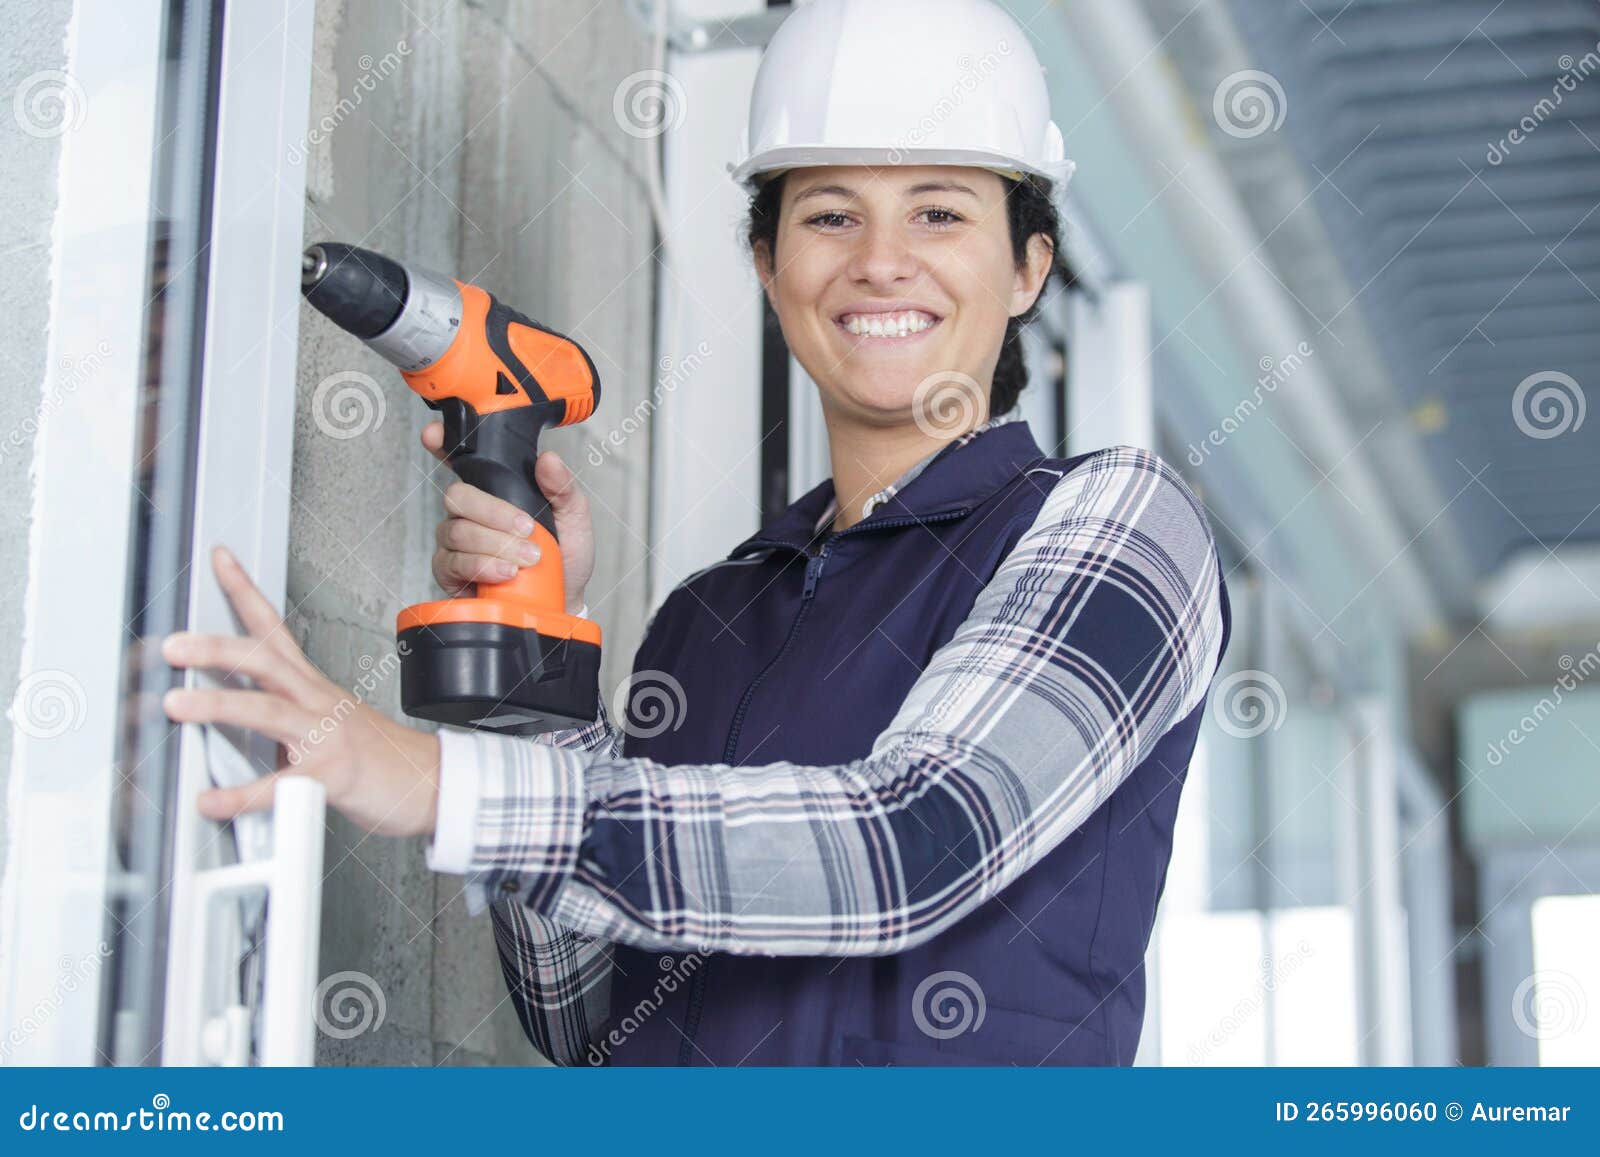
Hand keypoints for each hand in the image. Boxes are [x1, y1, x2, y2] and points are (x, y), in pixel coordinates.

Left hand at [161, 545, 441, 837]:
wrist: (429, 781)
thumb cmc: (376, 754)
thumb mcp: (326, 720)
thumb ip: (279, 713)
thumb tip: (224, 713)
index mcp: (312, 686)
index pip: (274, 629)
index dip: (245, 590)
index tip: (219, 559)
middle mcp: (317, 702)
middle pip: (266, 661)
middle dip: (216, 648)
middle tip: (173, 644)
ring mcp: (325, 737)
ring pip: (269, 711)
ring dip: (219, 704)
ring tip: (176, 705)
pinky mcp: (330, 777)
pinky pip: (281, 786)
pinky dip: (242, 795)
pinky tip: (211, 800)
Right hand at [421, 421, 594, 615]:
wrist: (561, 601)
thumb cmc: (564, 557)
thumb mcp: (574, 518)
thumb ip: (563, 488)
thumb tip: (548, 460)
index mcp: (495, 491)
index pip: (462, 462)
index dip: (442, 445)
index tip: (433, 436)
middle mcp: (470, 513)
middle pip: (458, 496)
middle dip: (494, 514)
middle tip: (527, 530)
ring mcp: (456, 542)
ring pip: (458, 531)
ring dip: (496, 545)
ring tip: (528, 559)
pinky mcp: (451, 572)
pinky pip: (453, 563)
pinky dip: (483, 566)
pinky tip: (505, 574)